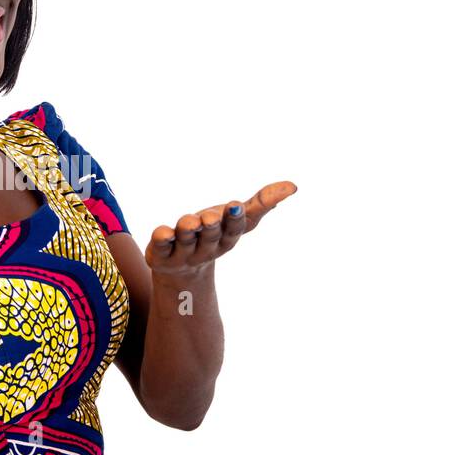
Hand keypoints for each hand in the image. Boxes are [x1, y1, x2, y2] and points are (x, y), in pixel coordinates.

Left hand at [145, 181, 297, 281]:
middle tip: (210, 217)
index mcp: (225, 238)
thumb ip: (260, 203)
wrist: (180, 268)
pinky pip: (160, 246)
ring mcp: (182, 253)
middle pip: (210, 237)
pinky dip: (161, 239)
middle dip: (211, 227)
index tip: (236, 206)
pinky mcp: (160, 254)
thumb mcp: (235, 219)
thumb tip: (293, 186)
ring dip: (186, 230)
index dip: (234, 219)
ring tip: (189, 222)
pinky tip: (163, 232)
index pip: (233, 230)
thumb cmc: (212, 234)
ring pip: (184, 240)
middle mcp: (205, 247)